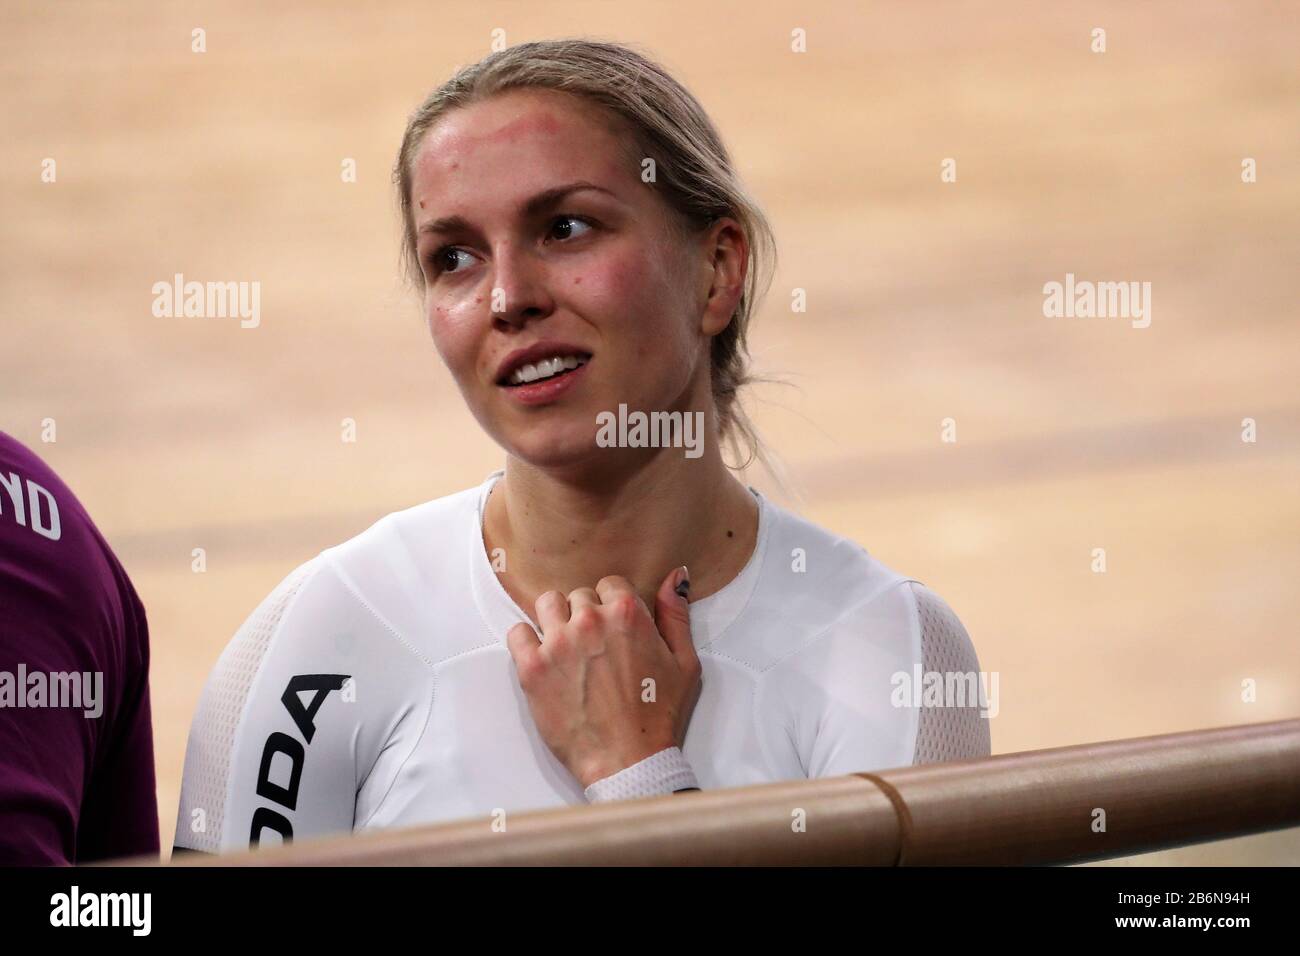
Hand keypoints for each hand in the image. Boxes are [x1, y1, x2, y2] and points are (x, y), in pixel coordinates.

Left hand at [505, 567, 701, 788]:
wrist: (628, 760)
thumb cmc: (657, 715)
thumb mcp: (683, 662)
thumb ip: (676, 614)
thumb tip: (675, 575)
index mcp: (627, 614)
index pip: (609, 584)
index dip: (612, 605)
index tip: (612, 628)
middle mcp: (590, 621)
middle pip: (579, 596)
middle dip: (585, 615)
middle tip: (592, 647)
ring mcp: (558, 643)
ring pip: (547, 604)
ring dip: (555, 619)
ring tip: (565, 646)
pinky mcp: (533, 667)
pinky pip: (517, 632)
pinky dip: (526, 641)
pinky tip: (542, 658)